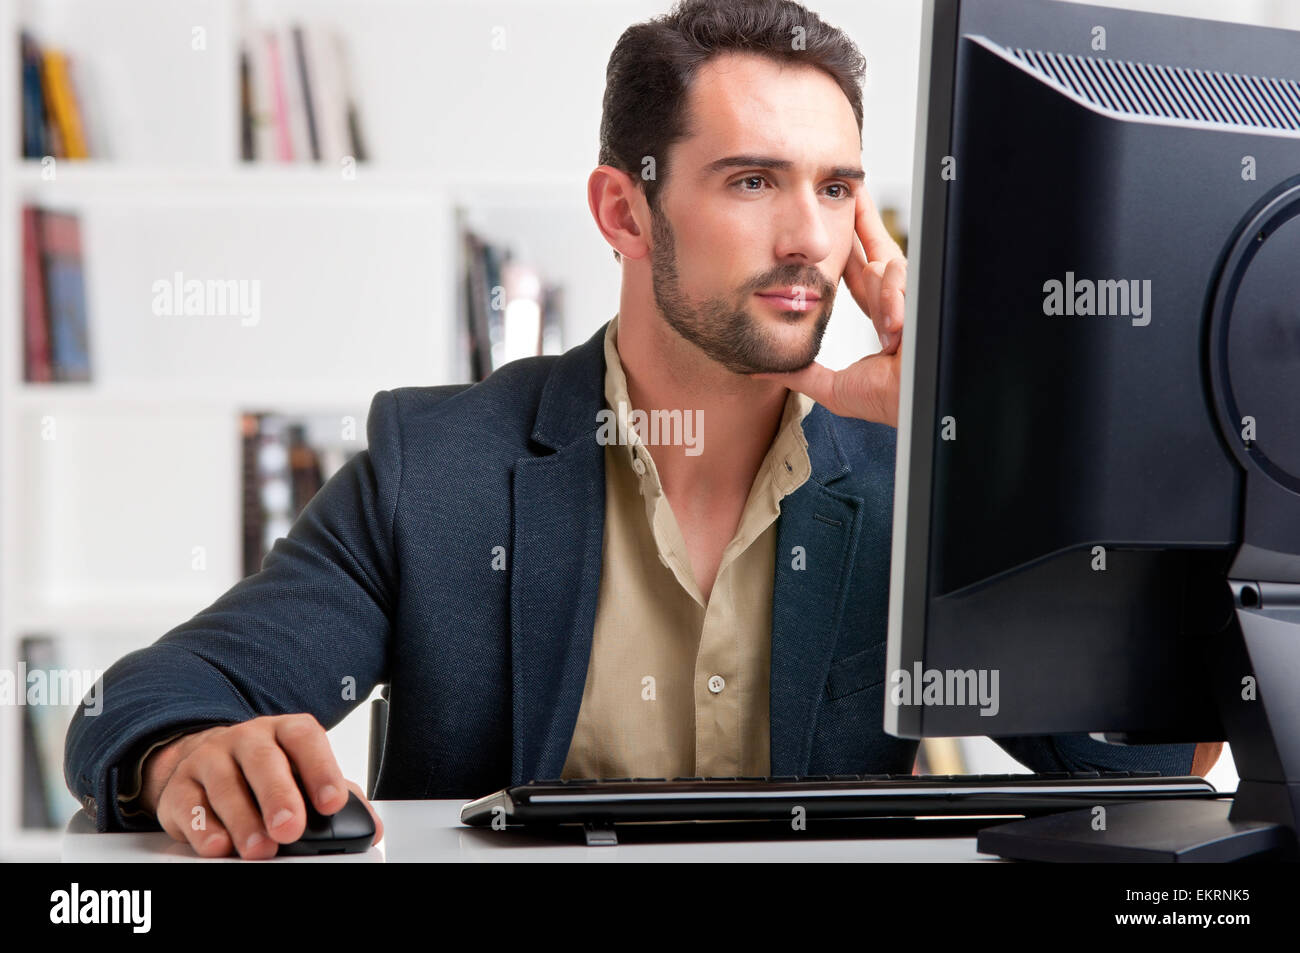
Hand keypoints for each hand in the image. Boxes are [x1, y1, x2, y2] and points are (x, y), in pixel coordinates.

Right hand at [140, 713, 383, 858]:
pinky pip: (188, 805)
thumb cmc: (266, 772)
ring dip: (242, 820)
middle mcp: (247, 740)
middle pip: (262, 759)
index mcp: (285, 732)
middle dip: (278, 795)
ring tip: (258, 849)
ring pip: (224, 785)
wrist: (206, 760)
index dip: (321, 769)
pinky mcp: (180, 787)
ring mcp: (210, 759)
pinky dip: (202, 828)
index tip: (332, 803)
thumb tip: (371, 828)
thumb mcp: (304, 776)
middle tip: (290, 828)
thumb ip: (339, 798)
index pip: (305, 739)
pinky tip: (218, 846)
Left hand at [753, 185, 906, 426]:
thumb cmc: (887, 405)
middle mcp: (900, 302)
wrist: (922, 413)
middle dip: (865, 218)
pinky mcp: (930, 299)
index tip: (838, 214)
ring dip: (886, 294)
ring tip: (891, 331)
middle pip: (879, 249)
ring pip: (891, 267)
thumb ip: (799, 374)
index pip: (863, 270)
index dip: (851, 243)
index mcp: (881, 317)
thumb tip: (759, 370)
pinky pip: (906, 281)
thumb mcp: (833, 388)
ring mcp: (917, 299)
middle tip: (853, 185)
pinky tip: (898, 327)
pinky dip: (899, 303)